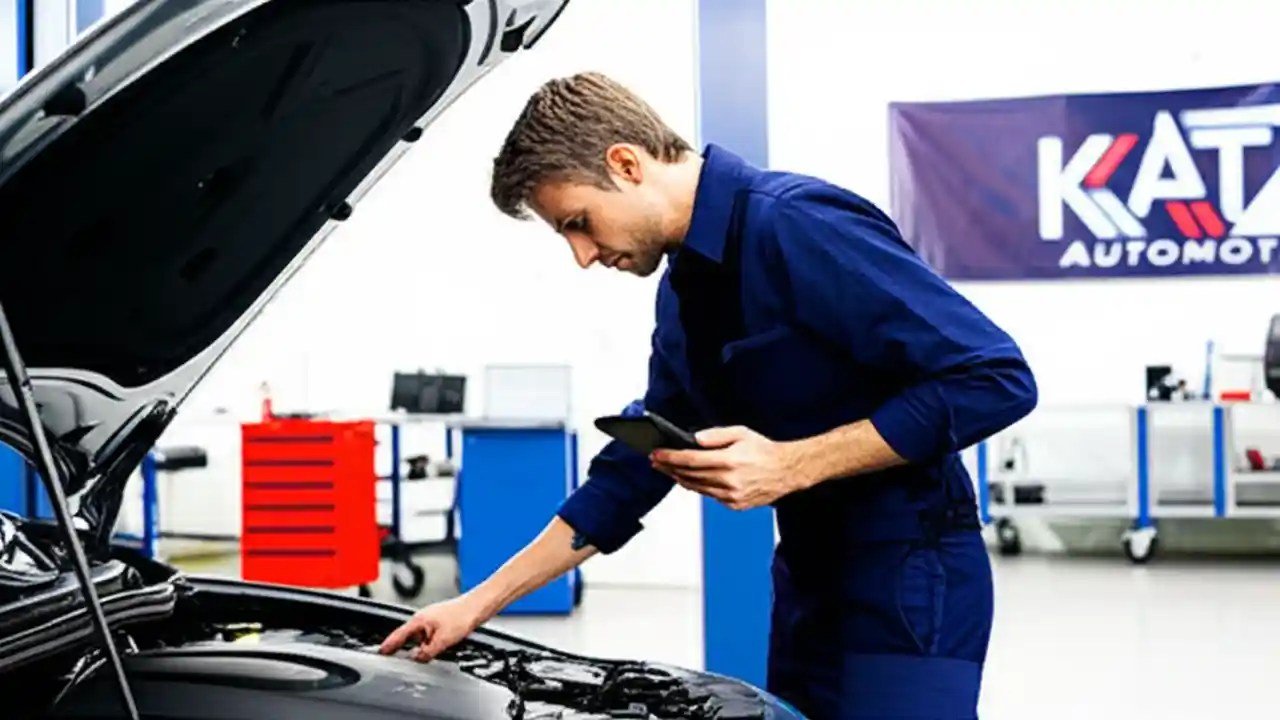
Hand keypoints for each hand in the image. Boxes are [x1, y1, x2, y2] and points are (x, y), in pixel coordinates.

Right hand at [378, 595, 483, 661]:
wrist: (478, 606)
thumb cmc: (462, 616)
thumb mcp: (442, 640)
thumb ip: (427, 652)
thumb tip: (417, 659)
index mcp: (419, 621)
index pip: (398, 635)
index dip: (388, 645)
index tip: (380, 652)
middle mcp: (423, 618)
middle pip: (408, 636)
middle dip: (403, 647)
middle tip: (396, 657)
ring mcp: (433, 619)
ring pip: (421, 637)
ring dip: (420, 647)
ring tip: (423, 655)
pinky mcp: (442, 622)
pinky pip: (430, 636)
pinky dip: (430, 643)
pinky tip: (437, 648)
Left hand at [650, 426, 809, 509]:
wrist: (787, 471)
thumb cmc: (765, 450)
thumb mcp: (741, 433)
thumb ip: (716, 435)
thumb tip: (695, 439)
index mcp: (729, 461)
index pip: (690, 460)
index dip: (670, 457)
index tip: (657, 454)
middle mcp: (728, 481)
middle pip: (689, 476)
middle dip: (669, 468)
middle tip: (656, 461)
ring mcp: (731, 496)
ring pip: (696, 488)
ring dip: (679, 479)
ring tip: (667, 470)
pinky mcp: (734, 505)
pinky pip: (709, 496)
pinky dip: (697, 487)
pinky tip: (689, 480)